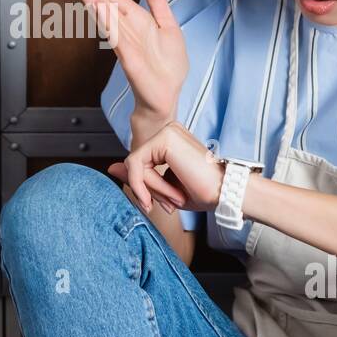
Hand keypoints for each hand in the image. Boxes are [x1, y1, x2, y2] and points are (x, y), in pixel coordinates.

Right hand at [57, 0, 188, 118]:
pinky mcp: (130, 59)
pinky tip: (97, 7)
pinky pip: (117, 37)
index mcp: (135, 19)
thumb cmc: (167, 66)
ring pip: (106, 16)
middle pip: (103, 2)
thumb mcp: (167, 22)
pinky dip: (108, 21)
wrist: (167, 96)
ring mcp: (126, 44)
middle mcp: (127, 30)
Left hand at [107, 120, 224, 215]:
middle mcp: (168, 131)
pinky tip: (170, 194)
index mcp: (169, 141)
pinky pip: (137, 164)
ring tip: (176, 198)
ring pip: (134, 164)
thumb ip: (136, 176)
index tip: (160, 204)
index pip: (140, 163)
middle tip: (170, 204)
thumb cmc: (202, 192)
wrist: (225, 193)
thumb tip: (110, 168)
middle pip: (135, 163)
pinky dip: (147, 184)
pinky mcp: (164, 138)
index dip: (145, 188)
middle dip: (147, 189)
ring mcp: (166, 132)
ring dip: (151, 189)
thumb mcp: (162, 188)